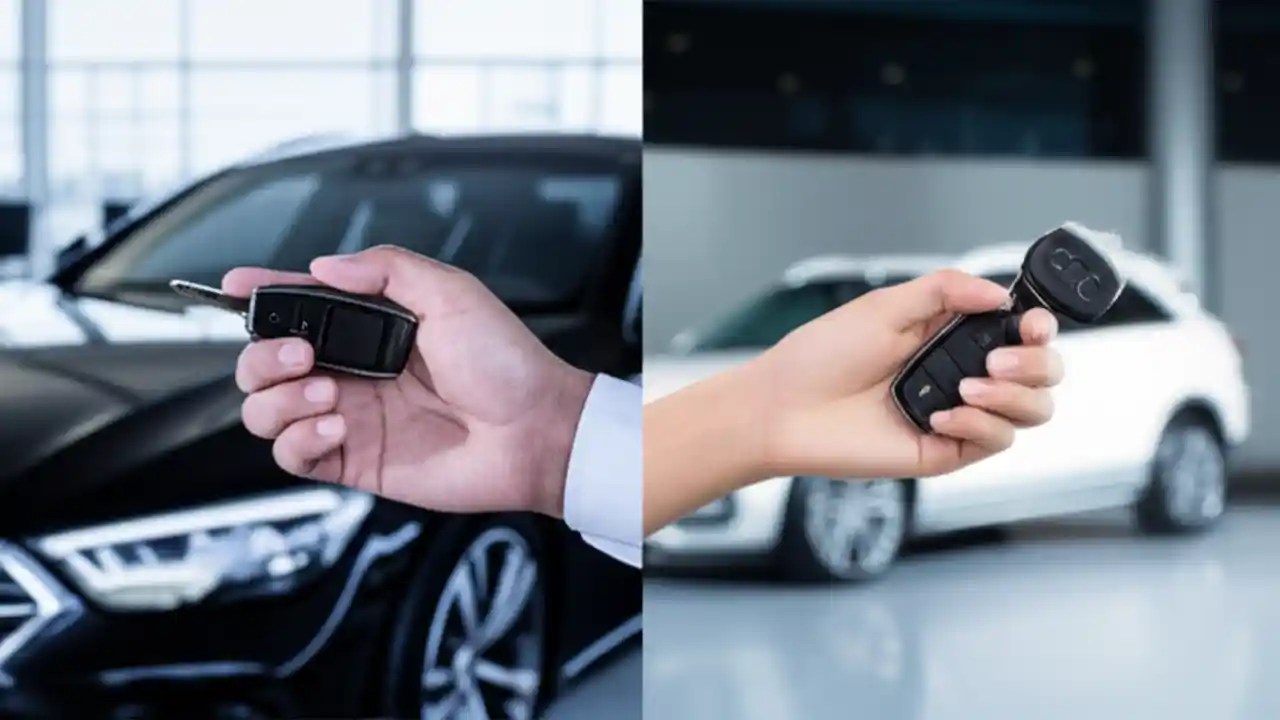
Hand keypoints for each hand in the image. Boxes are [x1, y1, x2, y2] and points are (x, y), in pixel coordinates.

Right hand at [225, 245, 593, 517]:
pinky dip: (296, 439)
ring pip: (265, 410)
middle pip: (264, 363)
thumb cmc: (507, 364)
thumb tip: (326, 266)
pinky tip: (335, 425)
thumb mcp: (452, 293)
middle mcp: (353, 371)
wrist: (536, 430)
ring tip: (328, 392)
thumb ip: (387, 269)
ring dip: (278, 398)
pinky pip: (292, 456)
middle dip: (264, 354)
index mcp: (372, 328)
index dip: (262, 295)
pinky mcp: (355, 461)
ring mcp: (350, 418)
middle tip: (303, 352)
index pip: (300, 308)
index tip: (235, 285)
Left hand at [755, 269, 1061, 478]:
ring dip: (1013, 395)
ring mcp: (957, 413)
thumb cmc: (820, 357)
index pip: (1021, 332)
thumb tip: (999, 293)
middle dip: (1037, 364)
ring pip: (1031, 411)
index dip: (1039, 328)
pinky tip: (943, 415)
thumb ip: (945, 290)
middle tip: (998, 360)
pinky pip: (995, 442)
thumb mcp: (884, 306)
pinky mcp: (945, 450)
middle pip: (1042, 373)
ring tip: (969, 386)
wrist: (785, 409)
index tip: (1031, 325)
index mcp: (949, 334)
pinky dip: (979, 425)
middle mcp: (961, 373)